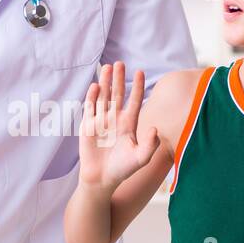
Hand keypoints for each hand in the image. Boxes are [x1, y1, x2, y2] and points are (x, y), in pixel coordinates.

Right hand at [78, 60, 160, 192]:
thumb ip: (150, 145)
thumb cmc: (123, 169)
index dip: (138, 87)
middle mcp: (115, 119)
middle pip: (118, 94)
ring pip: (103, 97)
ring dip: (105, 83)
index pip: (135, 101)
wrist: (101, 179)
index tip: (140, 72)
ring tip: (107, 67)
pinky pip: (90, 108)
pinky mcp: (88, 126)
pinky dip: (92, 97)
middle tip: (120, 63)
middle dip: (119, 79)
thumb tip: (155, 129)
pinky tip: (95, 86)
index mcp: (129, 124)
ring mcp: (101, 121)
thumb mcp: (141, 158)